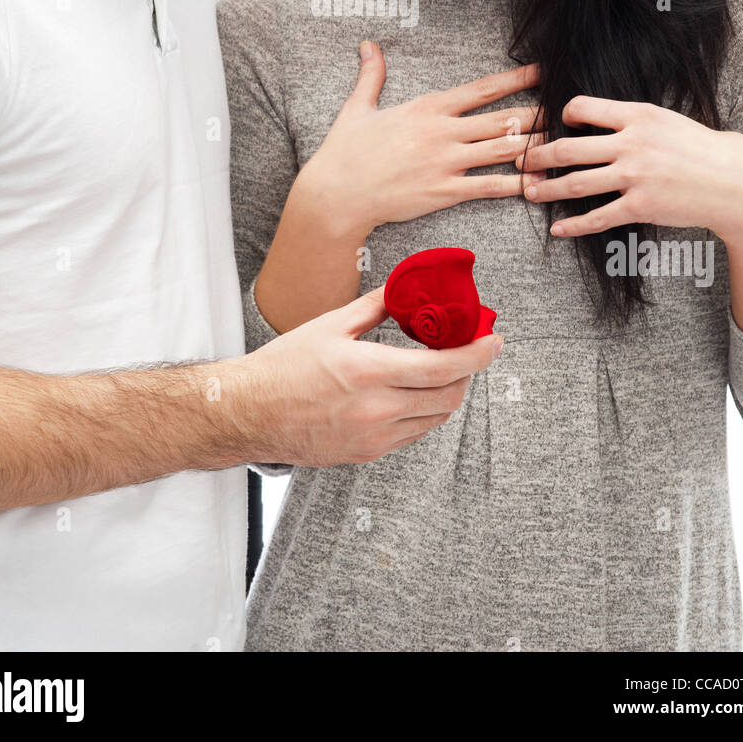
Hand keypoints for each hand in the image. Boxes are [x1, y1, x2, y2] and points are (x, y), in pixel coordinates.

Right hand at [240, 283, 502, 465]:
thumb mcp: (331, 324)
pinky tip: (412, 392)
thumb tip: (405, 289)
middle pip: (449, 396)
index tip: (494, 342)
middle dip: (467, 372)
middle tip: (470, 351)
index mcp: (369, 371)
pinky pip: (411, 434)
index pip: (444, 367)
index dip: (478, 355)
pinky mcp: (366, 453)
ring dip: (447, 393)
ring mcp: (373, 437)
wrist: (248, 413)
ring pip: (435, 419)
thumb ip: (376, 307)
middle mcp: (377, 409)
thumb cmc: (283, 366)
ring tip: (441, 369)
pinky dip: (423, 412)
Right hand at [297, 45, 546, 233]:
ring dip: (534, 146)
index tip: (542, 69)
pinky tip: (537, 183)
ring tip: (562, 143)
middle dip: (538, 112)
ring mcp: (446, 163)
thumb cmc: (345, 152)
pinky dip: (516, 185)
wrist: (337, 193)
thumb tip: (368, 45)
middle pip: (502, 119)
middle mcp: (443, 132)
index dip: (516, 78)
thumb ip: (372, 76)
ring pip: (503, 151)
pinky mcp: (445, 192)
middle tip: (567, 107)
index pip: (481, 89)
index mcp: (428, 108)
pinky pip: (489, 187)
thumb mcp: (358, 107)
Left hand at [516, 95, 742, 240]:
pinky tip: (558, 229)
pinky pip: (598, 217)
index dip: (561, 115)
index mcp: (636, 115)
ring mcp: (634, 176)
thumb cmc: (698, 147)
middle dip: (537, 155)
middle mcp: (631, 143)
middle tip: (519, 160)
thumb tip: (595, 119)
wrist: (733, 180)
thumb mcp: (664, 119)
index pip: (582, 107)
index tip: (553, 124)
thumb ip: (630, 119)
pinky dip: (573, 225)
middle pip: (568, 148)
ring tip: (529, 191)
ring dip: (546, 189)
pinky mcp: (641, 206)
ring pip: (575, 183)